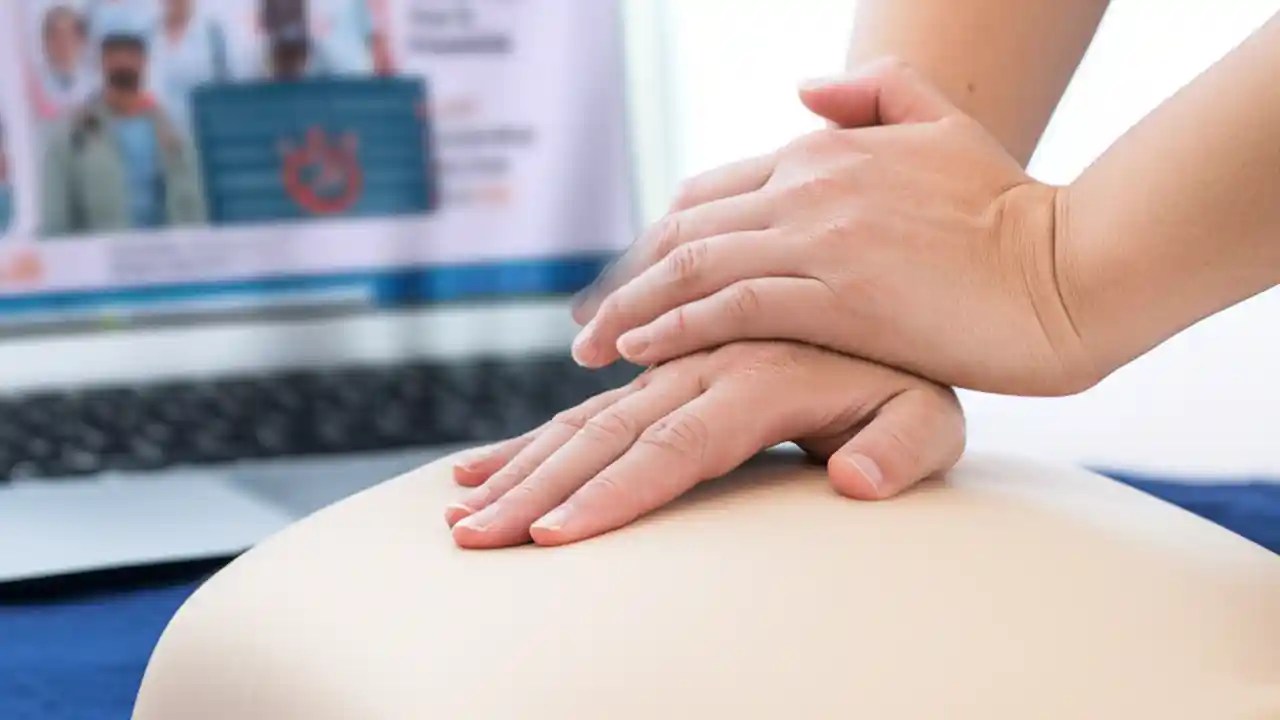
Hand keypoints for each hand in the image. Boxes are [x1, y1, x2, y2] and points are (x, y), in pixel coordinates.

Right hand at [444, 342, 964, 548]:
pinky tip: (486, 464)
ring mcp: (681, 365)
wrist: (896, 292)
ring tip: (461, 513)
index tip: (553, 539)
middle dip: (537, 491)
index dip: (614, 495)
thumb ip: (900, 447)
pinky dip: (536, 436)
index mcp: (761, 379)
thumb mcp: (932, 415)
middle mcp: (706, 365)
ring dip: (521, 465)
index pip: (676, 446)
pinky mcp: (665, 370)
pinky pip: (593, 403)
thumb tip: (852, 481)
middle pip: (610, 434)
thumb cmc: (916, 374)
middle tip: (473, 541)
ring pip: (587, 418)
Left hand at [571, 58, 1095, 395]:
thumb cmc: (1012, 211)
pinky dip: (678, 323)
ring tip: (592, 349)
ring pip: (695, 265)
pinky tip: (641, 350)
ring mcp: (822, 235)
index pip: (708, 193)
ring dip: (633, 309)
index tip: (629, 286)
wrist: (1074, 266)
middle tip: (586, 327)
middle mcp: (810, 184)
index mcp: (825, 148)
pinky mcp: (841, 292)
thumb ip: (875, 95)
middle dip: (627, 280)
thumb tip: (804, 93)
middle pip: (685, 228)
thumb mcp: (942, 127)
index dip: (659, 242)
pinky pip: (733, 303)